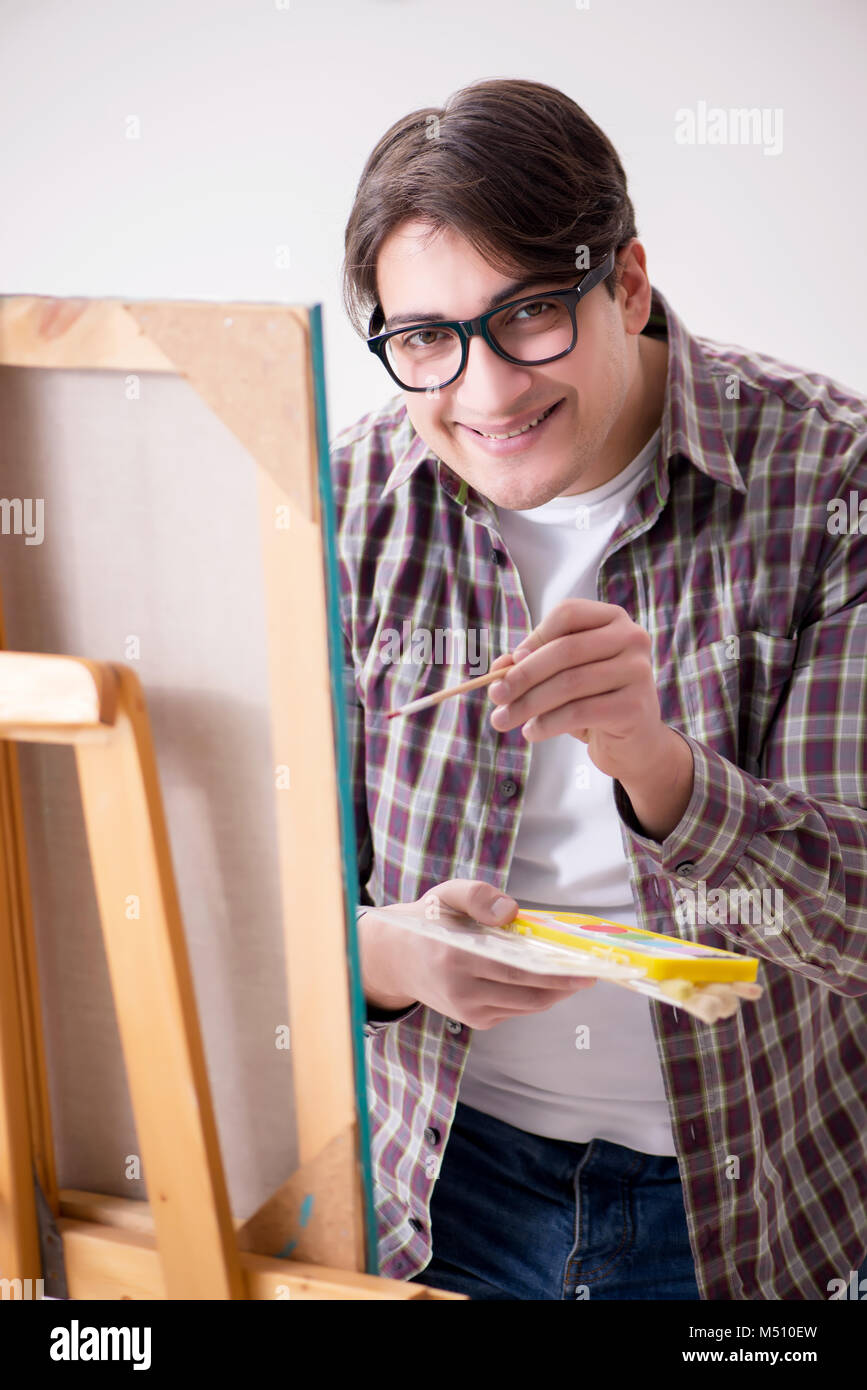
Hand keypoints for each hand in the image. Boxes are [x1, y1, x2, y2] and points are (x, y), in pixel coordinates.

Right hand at [358, 877, 594, 1028]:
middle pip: (528, 994)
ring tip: (576, 975)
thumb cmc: (428, 922)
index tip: (584, 969)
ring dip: (554, 992)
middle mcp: (462, 991)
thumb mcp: (445, 895)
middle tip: (591, 972)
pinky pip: (515, 1009)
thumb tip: (511, 911)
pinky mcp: (474, 1020)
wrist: (395, 959)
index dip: (555, 973)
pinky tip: (547, 980)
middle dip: (564, 985)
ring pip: (526, 1005)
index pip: (516, 970)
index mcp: (455, 957)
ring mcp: (468, 1011)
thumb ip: (476, 896)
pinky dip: (534, 996)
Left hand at [487, 598, 668, 782]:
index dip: (533, 637)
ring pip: (569, 683)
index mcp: (613, 619)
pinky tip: (531, 732)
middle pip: (565, 650)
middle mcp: (631, 638)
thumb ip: (532, 665)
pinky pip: (579, 712)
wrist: (634, 741)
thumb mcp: (563, 676)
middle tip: (494, 696)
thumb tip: (498, 667)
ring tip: (504, 720)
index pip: (567, 614)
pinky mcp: (635, 706)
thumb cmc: (594, 700)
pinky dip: (547, 724)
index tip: (507, 665)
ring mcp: (638, 671)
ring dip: (528, 704)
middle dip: (522, 676)